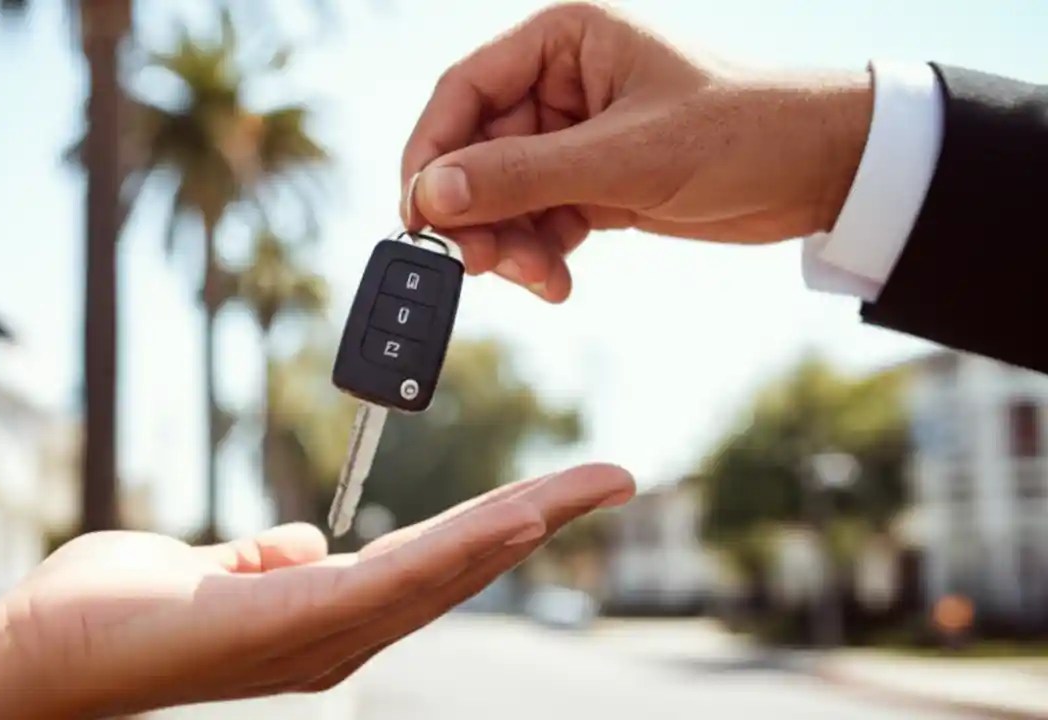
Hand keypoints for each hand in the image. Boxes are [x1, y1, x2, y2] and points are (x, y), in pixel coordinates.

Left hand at [0, 463, 633, 719]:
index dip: (503, 526)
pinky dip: (464, 546)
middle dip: (543, 520)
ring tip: (588, 486)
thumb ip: (262, 555)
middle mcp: (342, 636)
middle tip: (612, 478)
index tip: (559, 491)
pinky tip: (514, 516)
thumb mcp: (206, 567)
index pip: (433, 561)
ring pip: (448, 570)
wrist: (43, 653)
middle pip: (462, 567)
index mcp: (325, 616)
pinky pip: (398, 579)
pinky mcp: (297, 624)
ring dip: (526, 524)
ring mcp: (325, 637)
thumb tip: (306, 538)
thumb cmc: (113, 612)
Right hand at [401, 1, 872, 302]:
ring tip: (537, 277)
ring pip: (503, 195)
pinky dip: (537, 254)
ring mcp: (574, 138)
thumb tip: (431, 196)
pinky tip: (557, 279)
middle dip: (476, 214)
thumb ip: (522, 175)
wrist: (820, 174)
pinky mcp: (591, 183)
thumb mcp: (623, 156)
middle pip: (477, 151)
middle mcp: (560, 85)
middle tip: (480, 263)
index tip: (418, 214)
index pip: (464, 91)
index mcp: (563, 41)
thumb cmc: (742, 131)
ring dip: (508, 243)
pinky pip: (536, 220)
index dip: (432, 153)